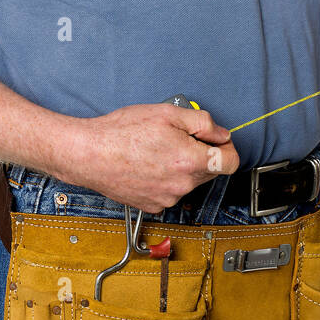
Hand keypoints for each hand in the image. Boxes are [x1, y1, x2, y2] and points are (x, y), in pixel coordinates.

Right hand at [60, 102, 239, 211]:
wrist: (89, 154)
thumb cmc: (121, 132)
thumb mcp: (167, 113)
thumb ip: (202, 123)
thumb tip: (221, 133)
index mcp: (190, 161)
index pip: (231, 162)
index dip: (227, 147)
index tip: (218, 141)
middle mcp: (182, 185)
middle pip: (210, 171)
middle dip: (201, 153)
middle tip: (178, 137)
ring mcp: (167, 198)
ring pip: (189, 181)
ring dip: (182, 166)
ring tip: (157, 150)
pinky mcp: (153, 205)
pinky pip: (171, 190)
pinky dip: (166, 178)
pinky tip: (148, 164)